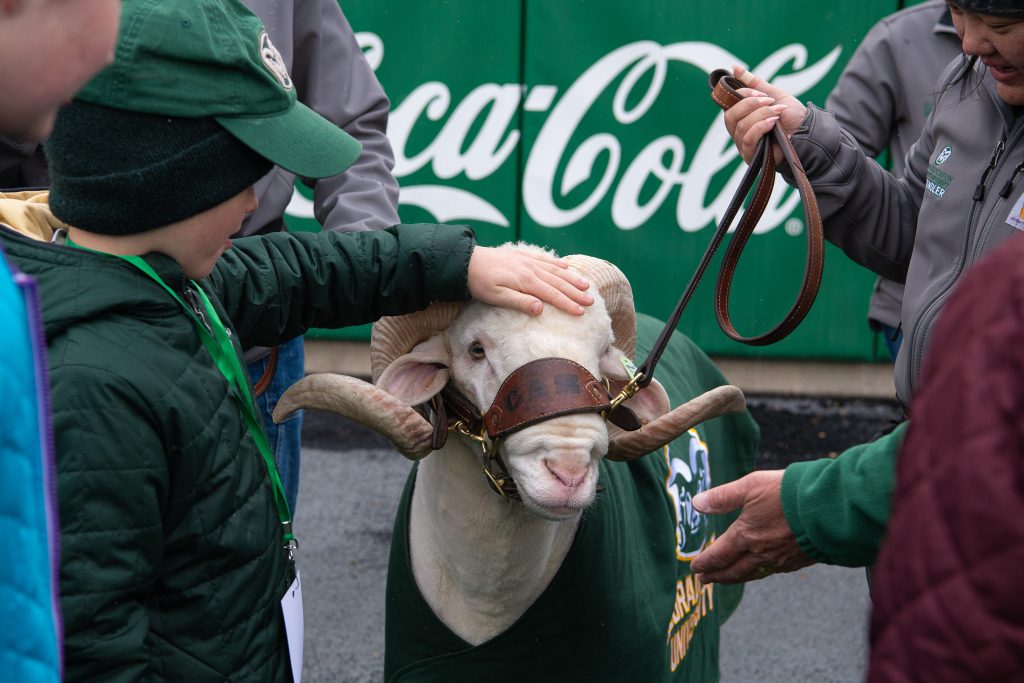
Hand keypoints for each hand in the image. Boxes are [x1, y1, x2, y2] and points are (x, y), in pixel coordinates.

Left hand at [467, 246, 593, 315]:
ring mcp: (528, 261)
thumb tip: (540, 308)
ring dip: (571, 278)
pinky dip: (557, 264)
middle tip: (591, 301)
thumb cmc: (480, 282)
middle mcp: (531, 269)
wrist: (466, 261)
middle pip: (558, 282)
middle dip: (576, 292)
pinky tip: (566, 267)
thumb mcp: (496, 297)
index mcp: (526, 281)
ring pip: (555, 270)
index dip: (568, 303)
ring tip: (586, 285)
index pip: (552, 294)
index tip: (581, 312)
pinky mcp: (522, 256)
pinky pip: (545, 259)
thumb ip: (519, 302)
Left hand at [690, 470, 812, 583]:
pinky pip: (773, 572)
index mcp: (746, 535)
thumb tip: (696, 503)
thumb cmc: (787, 493)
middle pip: (733, 570)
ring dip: (735, 578)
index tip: (694, 567)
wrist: (827, 507)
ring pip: (753, 574)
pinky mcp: (798, 560)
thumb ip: (722, 497)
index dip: (705, 562)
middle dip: (716, 576)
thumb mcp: (750, 486)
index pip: (719, 554)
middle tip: (704, 580)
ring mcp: (780, 559)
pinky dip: (759, 574)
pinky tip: (759, 570)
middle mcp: (761, 552)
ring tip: (726, 580)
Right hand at [724, 65, 807, 164]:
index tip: (762, 93)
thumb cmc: (792, 116)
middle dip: (749, 105)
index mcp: (743, 118)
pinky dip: (760, 127)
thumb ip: (754, 83)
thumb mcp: (773, 95)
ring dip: (761, 115)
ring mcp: (744, 146)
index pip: (730, 106)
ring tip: (777, 113)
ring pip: (741, 126)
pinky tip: (773, 123)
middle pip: (730, 117)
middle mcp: (740, 132)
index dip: (743, 96)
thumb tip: (735, 68)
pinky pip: (748, 138)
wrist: (808, 132)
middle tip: (769, 101)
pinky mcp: (751, 156)